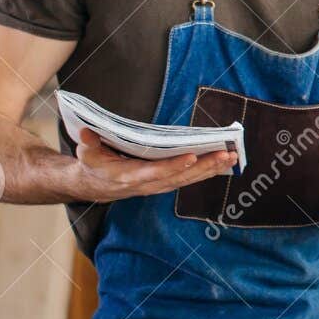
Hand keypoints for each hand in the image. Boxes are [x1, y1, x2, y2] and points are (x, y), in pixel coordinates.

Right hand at [72, 128, 235, 201]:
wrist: (95, 185)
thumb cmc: (94, 165)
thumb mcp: (86, 153)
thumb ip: (88, 143)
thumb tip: (87, 133)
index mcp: (128, 176)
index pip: (155, 172)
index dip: (174, 166)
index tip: (193, 157)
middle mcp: (147, 185)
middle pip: (180, 177)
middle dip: (205, 166)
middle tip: (227, 154)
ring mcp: (158, 186)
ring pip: (188, 180)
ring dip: (212, 169)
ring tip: (232, 156)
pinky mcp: (165, 184)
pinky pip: (189, 180)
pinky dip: (207, 172)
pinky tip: (224, 163)